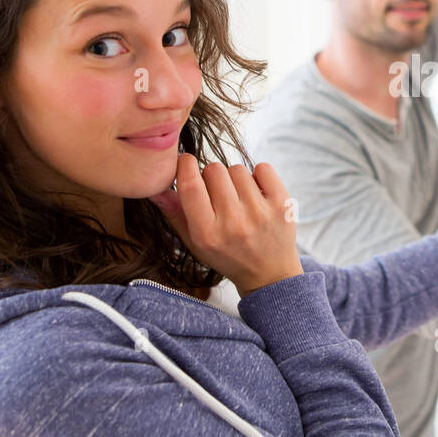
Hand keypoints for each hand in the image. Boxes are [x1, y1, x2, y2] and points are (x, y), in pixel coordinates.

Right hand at [148, 153, 302, 296]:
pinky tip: (256, 193)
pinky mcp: (282, 204)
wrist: (269, 274)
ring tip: (238, 199)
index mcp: (208, 234)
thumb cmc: (227, 255)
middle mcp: (234, 223)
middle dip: (211, 176)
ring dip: (234, 178)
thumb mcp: (195, 242)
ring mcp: (261, 213)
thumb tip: (155, 187)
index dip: (185, 166)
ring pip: (237, 169)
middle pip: (214, 170)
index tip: (186, 162)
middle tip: (217, 193)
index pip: (190, 185)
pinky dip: (258, 175)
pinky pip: (263, 168)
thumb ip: (175, 214)